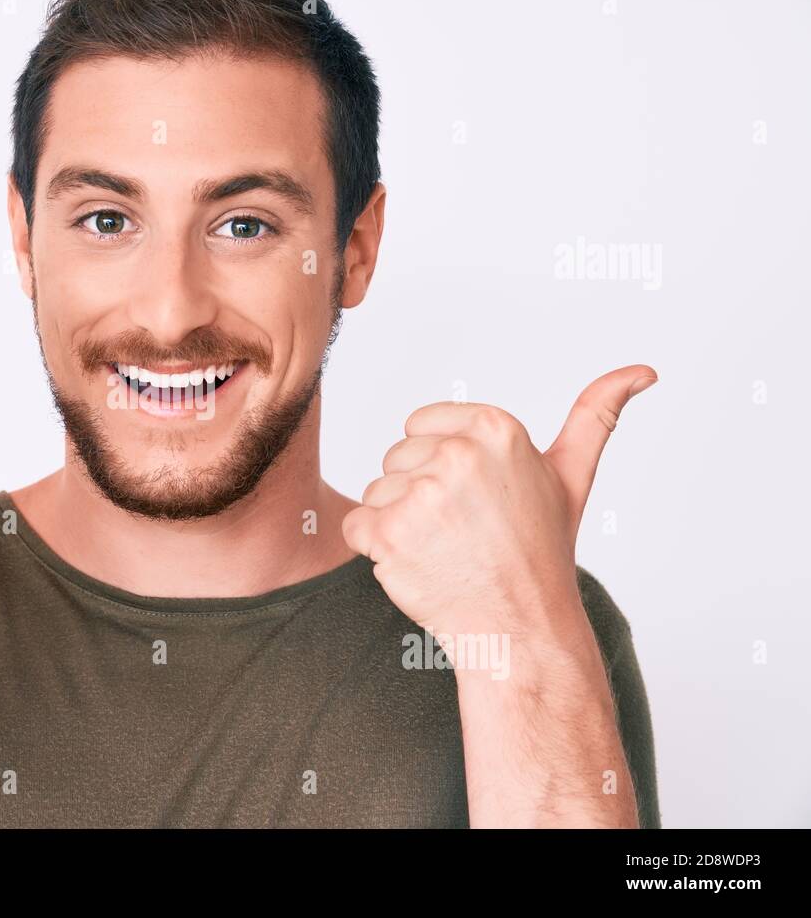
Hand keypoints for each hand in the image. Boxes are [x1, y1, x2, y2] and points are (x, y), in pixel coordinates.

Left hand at [341, 365, 657, 636]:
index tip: (475, 498)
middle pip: (395, 459)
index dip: (439, 464)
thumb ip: (595, 415)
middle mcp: (458, 454)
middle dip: (419, 494)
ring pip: (376, 493)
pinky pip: (355, 526)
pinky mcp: (389, 533)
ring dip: (398, 524)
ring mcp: (422, 495)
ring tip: (445, 550)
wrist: (521, 628)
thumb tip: (643, 370)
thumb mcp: (571, 476)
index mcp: (495, 427)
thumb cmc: (540, 553)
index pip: (420, 425)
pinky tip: (419, 566)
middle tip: (463, 531)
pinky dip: (375, 550)